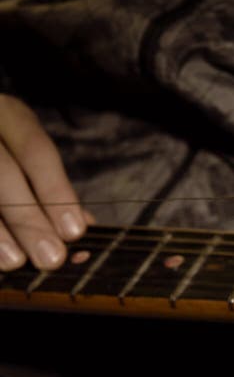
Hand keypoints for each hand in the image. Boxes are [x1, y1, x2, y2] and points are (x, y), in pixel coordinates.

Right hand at [0, 94, 89, 270]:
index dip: (56, 191)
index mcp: (7, 114)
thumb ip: (50, 184)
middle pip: (3, 173)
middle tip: (51, 257)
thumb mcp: (23, 148)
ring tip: (15, 261)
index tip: (74, 231)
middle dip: (28, 219)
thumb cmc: (3, 148)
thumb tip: (82, 225)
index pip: (35, 151)